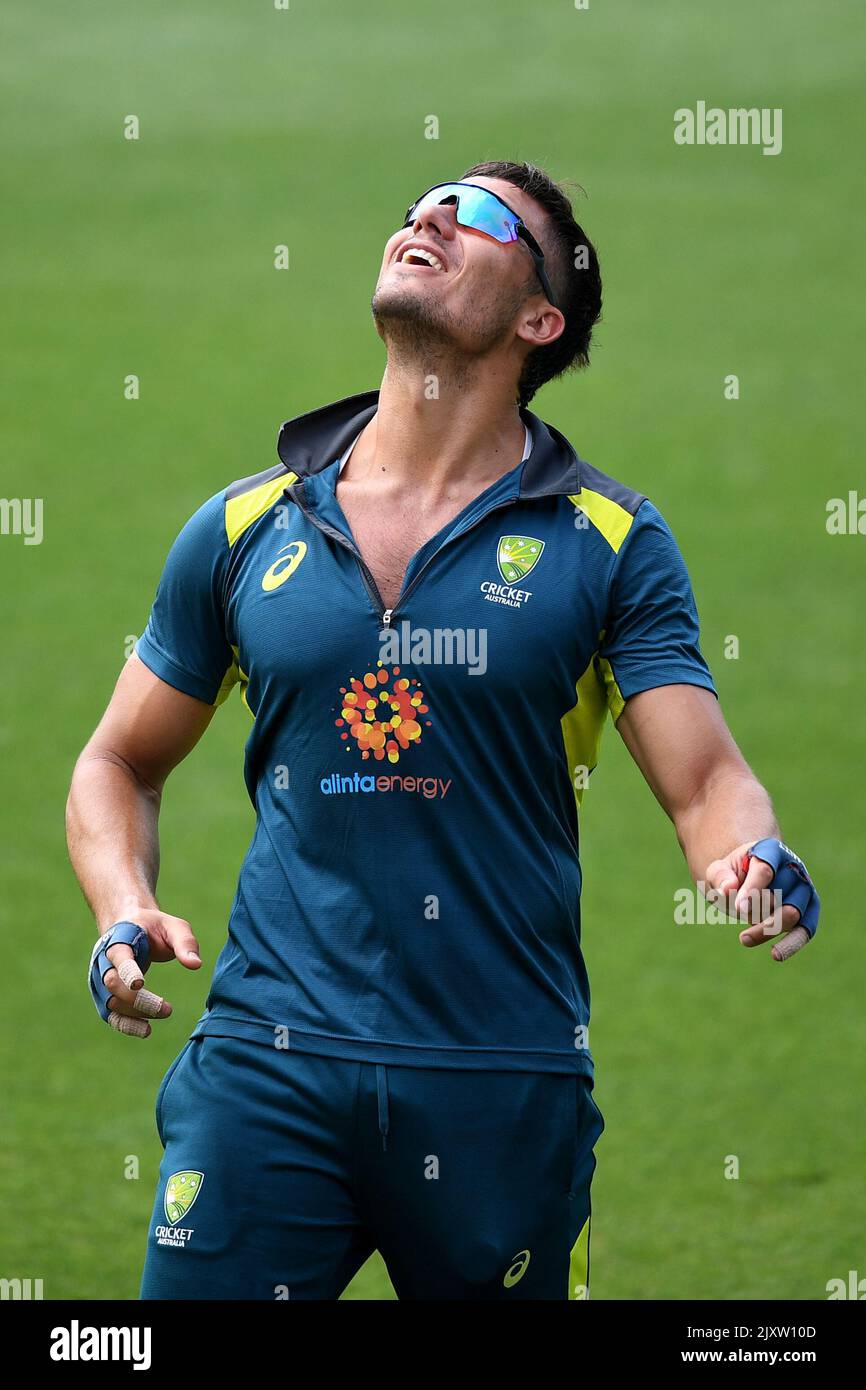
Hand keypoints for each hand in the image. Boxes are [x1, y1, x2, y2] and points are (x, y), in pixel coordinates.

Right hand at [101, 909, 201, 1037]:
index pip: (118, 956)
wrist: (130, 926)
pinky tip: (146, 1031)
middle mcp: (103, 960)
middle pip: (112, 983)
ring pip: (111, 1003)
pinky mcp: (105, 995)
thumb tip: (196, 965)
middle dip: (137, 999)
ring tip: (166, 1012)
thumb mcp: (173, 926)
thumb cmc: (154, 927)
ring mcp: (101, 979)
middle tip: (166, 1008)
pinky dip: (126, 1025)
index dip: (127, 971)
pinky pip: (111, 1015)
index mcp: (118, 938)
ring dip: (136, 1014)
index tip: (140, 984)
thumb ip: (184, 942)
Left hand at [705, 842, 811, 961]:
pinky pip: (804, 931)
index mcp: (771, 851)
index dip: (752, 890)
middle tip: (737, 912)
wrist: (748, 878)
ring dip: (767, 929)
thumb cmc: (732, 873)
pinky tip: (776, 955)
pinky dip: (792, 944)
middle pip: (779, 894)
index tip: (738, 909)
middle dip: (756, 909)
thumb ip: (720, 876)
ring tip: (743, 938)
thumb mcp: (718, 870)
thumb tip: (728, 889)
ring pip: (791, 914)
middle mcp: (793, 868)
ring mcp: (804, 890)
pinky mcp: (808, 912)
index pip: (765, 870)